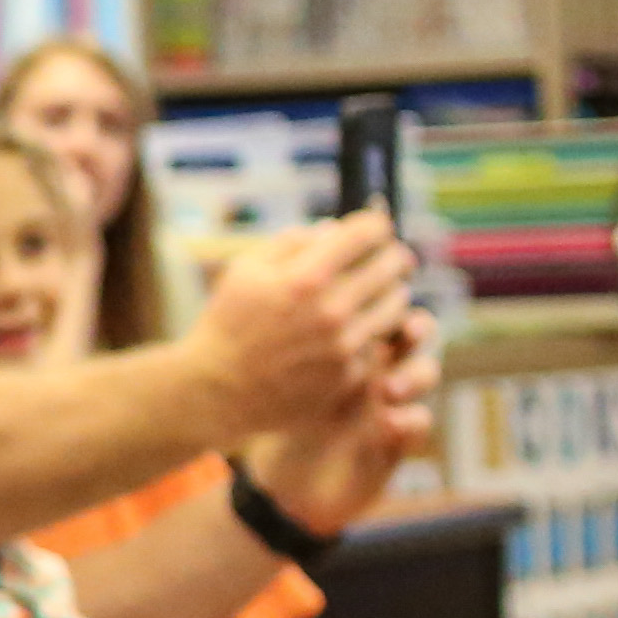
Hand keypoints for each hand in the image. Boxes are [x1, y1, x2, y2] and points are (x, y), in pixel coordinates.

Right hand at [183, 216, 416, 438]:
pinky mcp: (350, 374)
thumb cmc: (229, 323)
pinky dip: (374, 329)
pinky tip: (355, 327)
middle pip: (394, 265)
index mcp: (305, 278)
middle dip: (391, 255)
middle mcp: (332, 311)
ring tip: (375, 291)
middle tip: (386, 257)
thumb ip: (292, 242)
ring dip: (390, 292)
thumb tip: (333, 229)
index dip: (375, 225)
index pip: (369, 233)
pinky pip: (381, 339)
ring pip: (398, 304)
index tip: (374, 229)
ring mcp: (344, 346)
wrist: (220, 392)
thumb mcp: (246, 270)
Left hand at [243, 311, 445, 537]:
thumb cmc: (278, 419)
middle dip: (419, 328)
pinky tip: (391, 423)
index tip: (381, 290)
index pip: (376, 307)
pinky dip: (411, 420)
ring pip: (425, 373)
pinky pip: (420, 421)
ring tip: (389, 388)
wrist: (285, 480)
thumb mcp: (277, 378)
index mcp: (350, 342)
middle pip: (416, 334)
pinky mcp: (399, 438)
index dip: (386, 297)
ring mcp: (393, 400)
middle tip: (409, 330)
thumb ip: (284, 338)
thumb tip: (271, 290)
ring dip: (415, 374)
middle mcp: (378, 365)